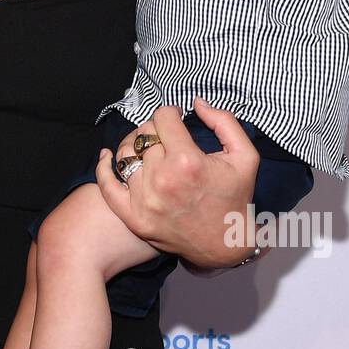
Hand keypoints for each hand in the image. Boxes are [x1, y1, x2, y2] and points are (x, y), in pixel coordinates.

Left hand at [95, 97, 259, 269]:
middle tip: (167, 138)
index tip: (177, 120)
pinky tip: (107, 156)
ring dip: (136, 146)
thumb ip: (224, 121)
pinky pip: (107, 186)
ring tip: (148, 149)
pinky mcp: (134, 217)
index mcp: (187, 162)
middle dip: (156, 130)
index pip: (162, 118)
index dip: (171, 114)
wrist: (225, 245)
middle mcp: (162, 180)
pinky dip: (104, 167)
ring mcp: (145, 200)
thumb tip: (196, 103)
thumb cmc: (235, 199)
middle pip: (144, 134)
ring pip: (126, 153)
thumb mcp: (245, 156)